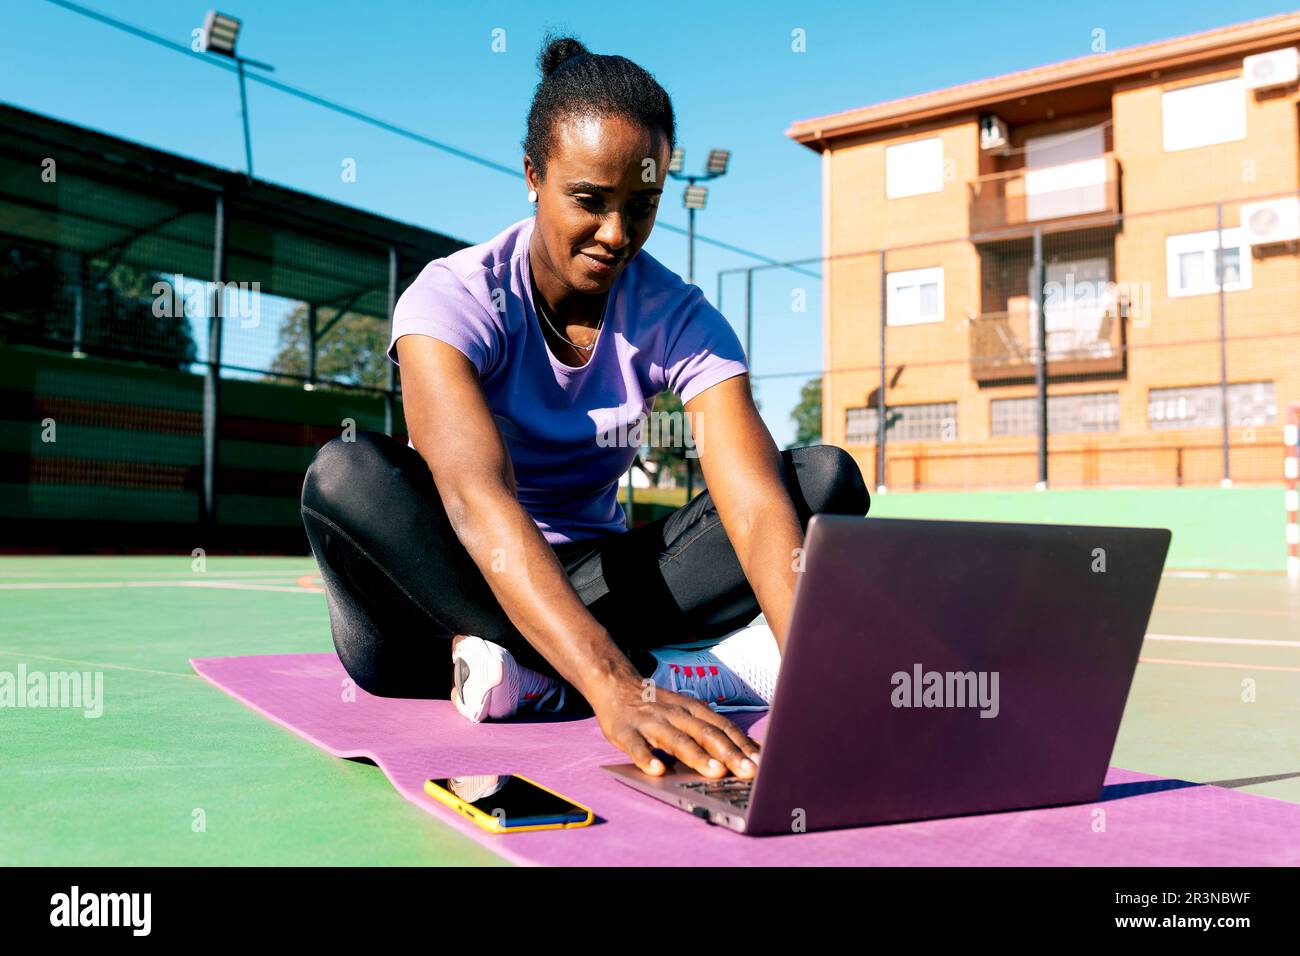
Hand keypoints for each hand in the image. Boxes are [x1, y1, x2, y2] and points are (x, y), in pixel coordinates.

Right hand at [591, 676, 761, 779]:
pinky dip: (647, 758)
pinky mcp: (627, 732)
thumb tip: (747, 750)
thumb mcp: (687, 711)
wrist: (615, 685)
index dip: (743, 744)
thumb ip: (711, 729)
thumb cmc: (657, 706)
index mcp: (693, 709)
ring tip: (715, 772)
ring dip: (697, 757)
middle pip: (707, 734)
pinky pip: (637, 747)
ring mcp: (651, 722)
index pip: (723, 727)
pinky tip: (657, 770)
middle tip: (748, 772)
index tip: (761, 762)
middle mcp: (676, 714)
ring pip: (677, 740)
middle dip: (730, 754)